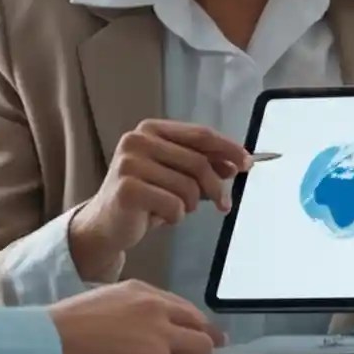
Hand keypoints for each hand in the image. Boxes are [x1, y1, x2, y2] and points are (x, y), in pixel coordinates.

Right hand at [50, 280, 224, 353]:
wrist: (47, 341)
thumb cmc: (64, 326)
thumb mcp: (105, 303)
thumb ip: (132, 311)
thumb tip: (145, 329)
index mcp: (141, 291)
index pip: (182, 306)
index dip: (193, 324)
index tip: (201, 335)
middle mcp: (156, 306)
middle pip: (200, 324)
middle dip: (202, 342)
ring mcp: (159, 332)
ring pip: (201, 348)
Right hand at [70, 120, 249, 281]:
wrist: (105, 224)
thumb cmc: (143, 197)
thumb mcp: (175, 176)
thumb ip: (202, 166)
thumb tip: (235, 164)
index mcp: (151, 129)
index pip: (200, 135)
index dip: (228, 149)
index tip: (247, 163)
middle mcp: (137, 140)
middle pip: (198, 162)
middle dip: (216, 187)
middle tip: (224, 204)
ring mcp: (129, 163)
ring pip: (188, 187)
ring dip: (190, 205)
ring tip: (174, 209)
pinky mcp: (128, 189)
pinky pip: (174, 206)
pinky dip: (175, 217)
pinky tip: (159, 217)